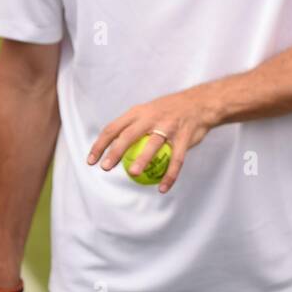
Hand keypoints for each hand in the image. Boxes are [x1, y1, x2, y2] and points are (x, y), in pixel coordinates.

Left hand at [86, 88, 219, 193]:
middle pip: (129, 135)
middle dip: (115, 151)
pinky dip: (169, 175)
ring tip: (133, 173)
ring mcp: (169, 126)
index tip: (91, 161)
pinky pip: (176, 159)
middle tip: (105, 168)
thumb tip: (113, 147)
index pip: (113, 128)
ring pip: (153, 144)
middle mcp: (152, 117)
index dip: (100, 145)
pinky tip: (162, 188)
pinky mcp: (184, 137)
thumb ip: (133, 126)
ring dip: (142, 159)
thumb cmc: (170, 110)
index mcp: (139, 112)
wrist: (200, 103)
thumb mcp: (149, 110)